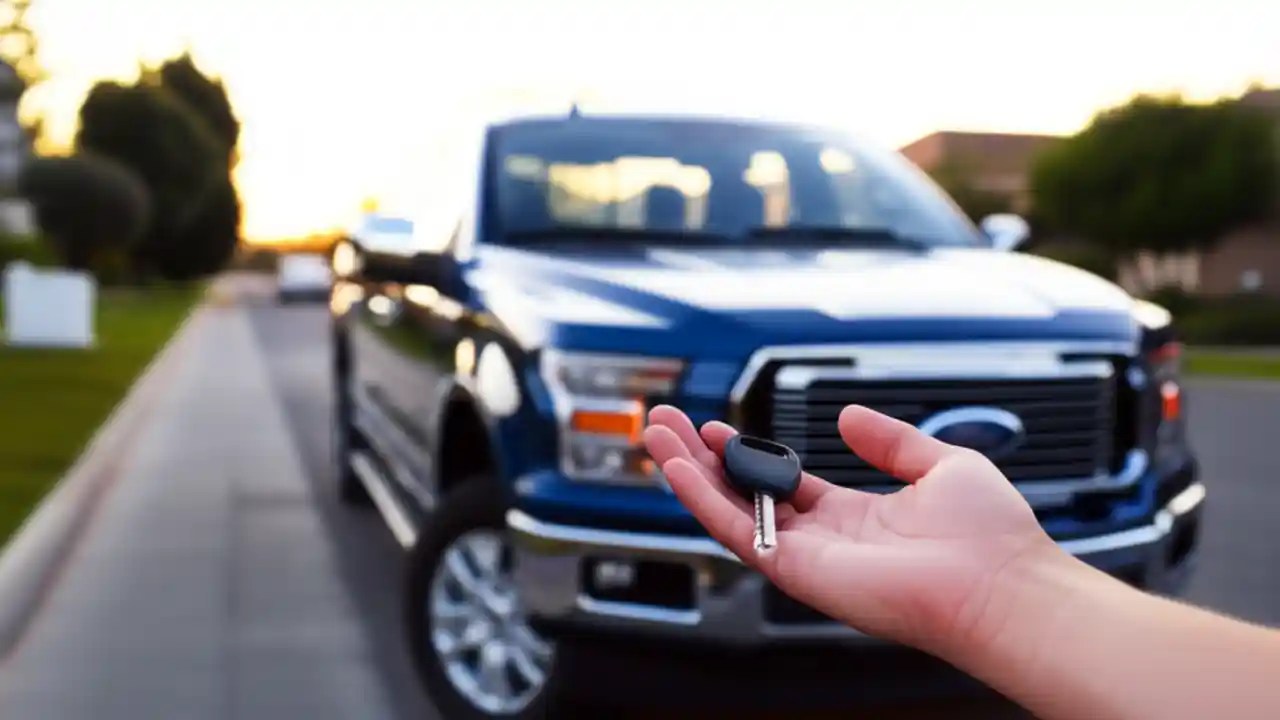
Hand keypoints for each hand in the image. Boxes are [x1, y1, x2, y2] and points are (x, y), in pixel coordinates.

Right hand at [643, 404, 1061, 657]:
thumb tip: (847, 416)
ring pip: (730, 512)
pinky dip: (702, 500)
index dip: (747, 454)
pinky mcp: (797, 571)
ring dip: (688, 474)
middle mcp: (823, 539)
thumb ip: (890, 440)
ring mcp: (807, 557)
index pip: (782, 484)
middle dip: (702, 458)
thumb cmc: (989, 536)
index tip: (718, 425)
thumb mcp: (940, 463)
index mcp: (855, 517)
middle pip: (744, 494)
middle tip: (668, 424)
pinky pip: (738, 532)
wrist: (1003, 583)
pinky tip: (677, 468)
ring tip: (656, 436)